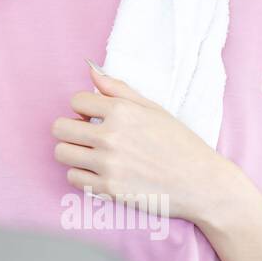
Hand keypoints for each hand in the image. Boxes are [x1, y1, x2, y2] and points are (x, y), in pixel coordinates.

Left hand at [50, 62, 231, 225]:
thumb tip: (91, 71)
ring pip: (62, 153)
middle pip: (60, 128)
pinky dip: (82, 175)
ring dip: (73, 153)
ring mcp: (108, 165)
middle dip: (70, 129)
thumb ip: (119, 90)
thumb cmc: (180, 144)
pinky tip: (99, 173)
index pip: (75, 101)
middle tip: (87, 136)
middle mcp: (110, 137)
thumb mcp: (154, 109)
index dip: (83, 109)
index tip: (94, 118)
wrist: (202, 183)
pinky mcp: (108, 189)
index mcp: (121, 111)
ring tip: (91, 155)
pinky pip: (73, 178)